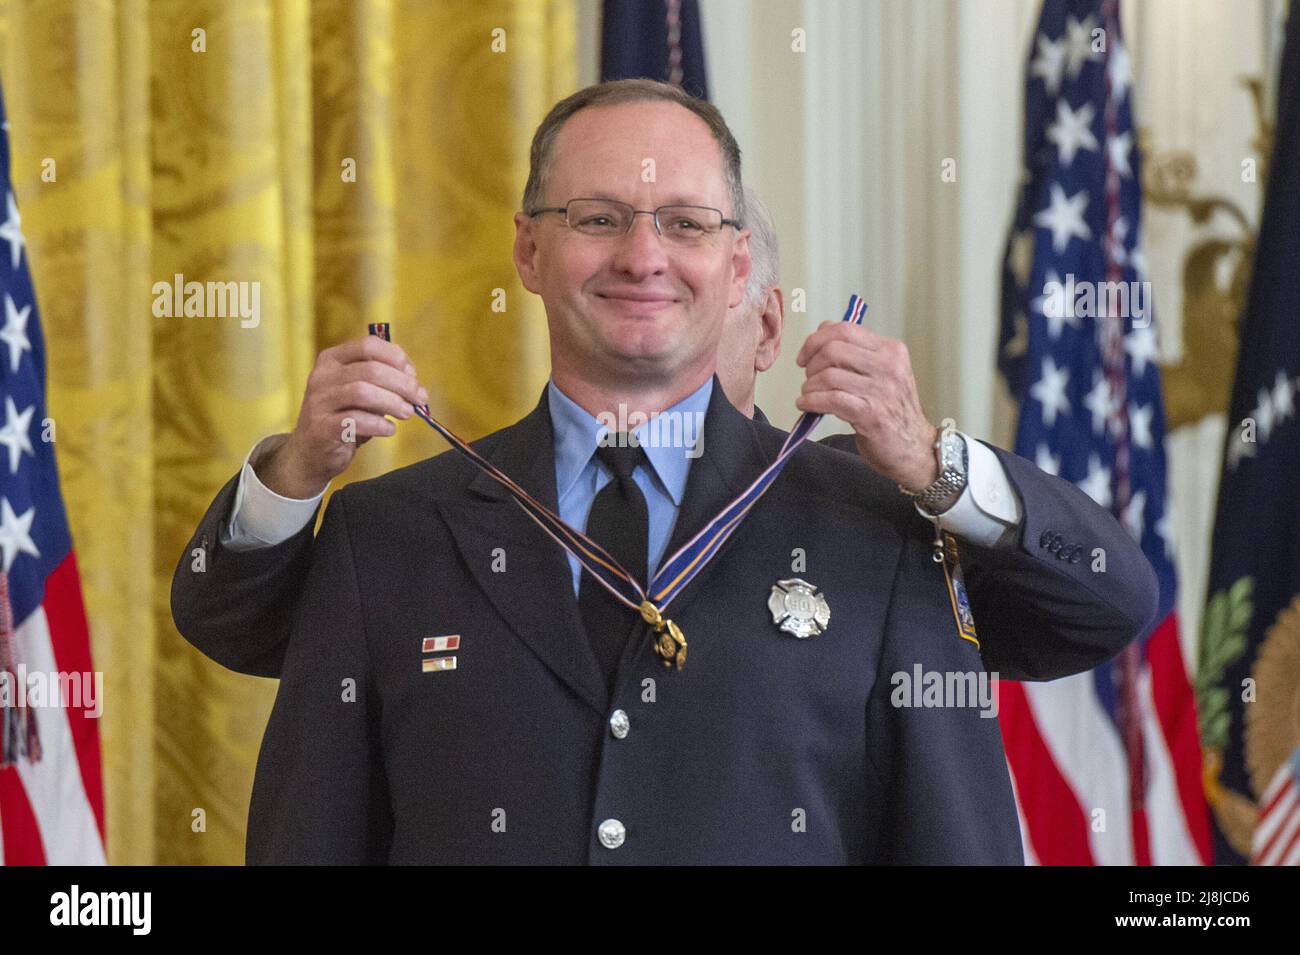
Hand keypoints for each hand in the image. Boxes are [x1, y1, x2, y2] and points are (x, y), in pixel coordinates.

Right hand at [257, 335, 428, 497]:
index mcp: (332, 360)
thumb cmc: (343, 418)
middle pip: (370, 369)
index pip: (368, 345)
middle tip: (419, 398)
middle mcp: (322, 376)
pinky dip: (379, 424)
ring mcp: (319, 401)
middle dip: (402, 383)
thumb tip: (412, 379)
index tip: (413, 375)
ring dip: (392, 402)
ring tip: (407, 413)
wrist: (311, 452)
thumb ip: (383, 381)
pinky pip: (356, 420)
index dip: (396, 358)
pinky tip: (389, 429)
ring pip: (362, 392)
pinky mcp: (322, 427)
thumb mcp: (361, 393)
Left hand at [794, 320, 938, 491]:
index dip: (817, 340)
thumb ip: (855, 351)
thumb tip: (823, 329)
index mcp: (891, 350)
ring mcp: (881, 390)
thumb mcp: (881, 373)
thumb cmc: (892, 410)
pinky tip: (806, 405)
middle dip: (812, 364)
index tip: (805, 356)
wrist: (914, 447)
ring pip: (828, 375)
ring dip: (809, 386)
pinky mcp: (870, 414)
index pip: (846, 330)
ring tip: (809, 395)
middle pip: (834, 349)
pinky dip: (811, 401)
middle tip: (808, 378)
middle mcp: (889, 366)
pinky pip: (830, 399)